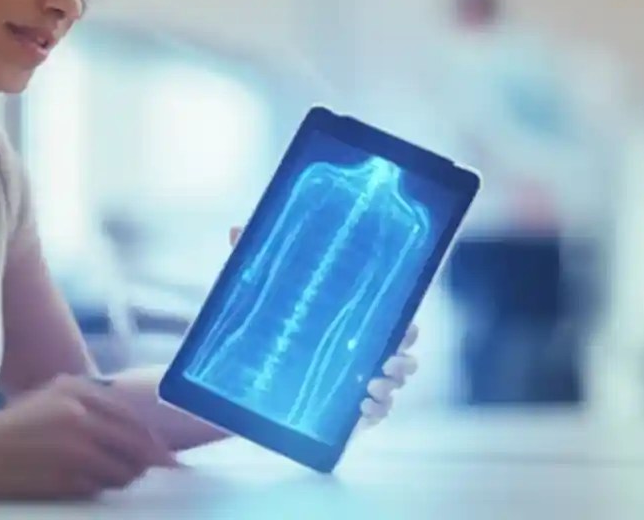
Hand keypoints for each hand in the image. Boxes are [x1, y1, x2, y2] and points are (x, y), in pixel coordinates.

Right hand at [0, 375, 176, 500]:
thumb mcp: (54, 395)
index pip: (131, 416)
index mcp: (79, 392)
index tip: (164, 450)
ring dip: (127, 475)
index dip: (152, 437)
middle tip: (162, 467)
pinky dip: (104, 486)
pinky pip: (100, 486)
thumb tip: (135, 426)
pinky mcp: (65, 477)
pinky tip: (98, 484)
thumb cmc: (16, 424)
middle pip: (134, 443)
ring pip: (122, 468)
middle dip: (150, 459)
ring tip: (124, 476)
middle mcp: (80, 416)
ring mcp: (74, 448)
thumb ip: (93, 402)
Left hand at [229, 226, 420, 428]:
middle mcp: (364, 353)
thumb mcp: (262, 293)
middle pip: (403, 356)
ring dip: (391, 386)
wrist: (245, 375)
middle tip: (388, 360)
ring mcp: (359, 383)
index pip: (396, 323)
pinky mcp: (347, 411)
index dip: (408, 328)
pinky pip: (376, 414)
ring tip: (371, 385)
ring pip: (393, 386)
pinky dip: (376, 412)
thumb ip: (255, 262)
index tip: (405, 329)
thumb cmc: (268, 325)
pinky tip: (361, 409)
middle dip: (404, 360)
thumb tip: (235, 229)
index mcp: (356, 324)